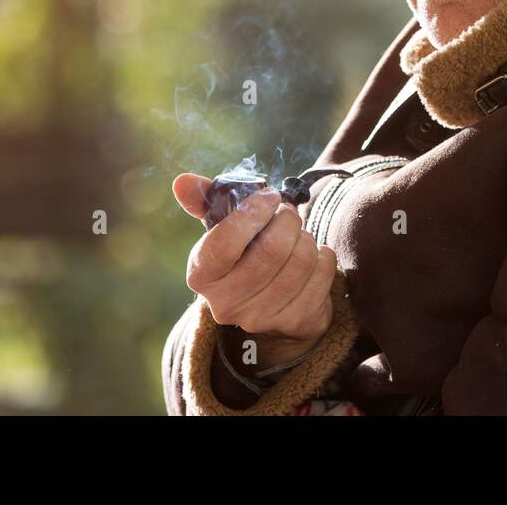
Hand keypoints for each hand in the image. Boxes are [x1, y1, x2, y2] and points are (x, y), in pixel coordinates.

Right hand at [173, 172, 335, 366]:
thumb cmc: (243, 254)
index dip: (252, 213)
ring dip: (306, 238)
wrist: (271, 303)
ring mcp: (262, 318)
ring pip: (301, 259)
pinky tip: (312, 258)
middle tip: (287, 214)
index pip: (224, 244)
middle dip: (287, 220)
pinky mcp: (297, 323)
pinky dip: (324, 256)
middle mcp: (226, 304)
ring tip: (298, 237)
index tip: (268, 196)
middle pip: (272, 249)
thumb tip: (182, 182)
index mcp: (202, 275)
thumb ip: (203, 201)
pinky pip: (323, 273)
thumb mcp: (221, 228)